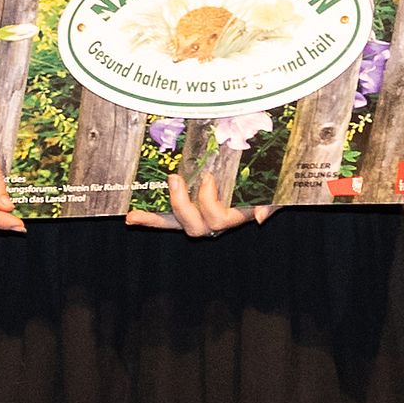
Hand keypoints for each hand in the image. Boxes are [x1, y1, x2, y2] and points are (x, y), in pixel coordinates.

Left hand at [130, 164, 267, 238]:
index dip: (209, 203)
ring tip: (137, 210)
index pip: (219, 219)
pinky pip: (164, 220)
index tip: (207, 178)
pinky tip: (129, 217)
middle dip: (181, 204)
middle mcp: (212, 222)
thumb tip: (259, 217)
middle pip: (194, 227)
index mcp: (233, 215)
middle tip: (175, 178)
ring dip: (156, 218)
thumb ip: (272, 203)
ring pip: (175, 225)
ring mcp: (196, 219)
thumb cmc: (265, 184)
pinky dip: (147, 220)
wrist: (260, 176)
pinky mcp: (181, 214)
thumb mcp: (274, 191)